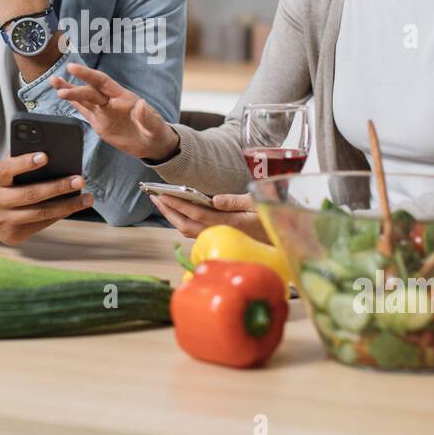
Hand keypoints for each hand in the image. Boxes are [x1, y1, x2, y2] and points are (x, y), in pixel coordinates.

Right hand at [0, 151, 92, 245]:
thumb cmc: (3, 185)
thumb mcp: (5, 171)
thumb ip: (21, 161)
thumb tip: (52, 153)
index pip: (7, 169)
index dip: (25, 163)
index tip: (45, 156)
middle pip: (29, 194)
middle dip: (57, 187)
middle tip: (79, 180)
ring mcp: (2, 221)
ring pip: (40, 213)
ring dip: (67, 205)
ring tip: (87, 198)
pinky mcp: (12, 235)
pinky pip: (42, 224)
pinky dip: (60, 214)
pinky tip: (74, 207)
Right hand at [50, 63, 178, 161]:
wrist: (153, 146)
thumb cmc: (157, 133)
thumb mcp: (156, 127)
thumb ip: (147, 117)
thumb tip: (140, 104)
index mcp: (124, 97)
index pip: (102, 82)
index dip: (87, 74)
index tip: (73, 68)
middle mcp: (111, 101)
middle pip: (90, 92)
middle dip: (74, 89)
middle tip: (60, 89)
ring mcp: (104, 112)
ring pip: (83, 98)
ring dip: (69, 91)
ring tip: (53, 82)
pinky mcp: (100, 123)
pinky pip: (84, 111)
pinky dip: (73, 104)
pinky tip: (62, 96)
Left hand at [149, 192, 267, 241]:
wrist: (280, 239)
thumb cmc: (268, 217)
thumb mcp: (256, 204)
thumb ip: (235, 201)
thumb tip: (215, 199)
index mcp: (230, 223)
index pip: (198, 214)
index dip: (179, 205)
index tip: (163, 196)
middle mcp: (221, 232)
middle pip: (187, 225)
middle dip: (168, 211)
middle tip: (154, 196)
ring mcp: (219, 237)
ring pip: (189, 230)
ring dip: (173, 217)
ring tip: (161, 201)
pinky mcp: (218, 238)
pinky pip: (195, 232)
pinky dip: (182, 221)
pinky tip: (176, 210)